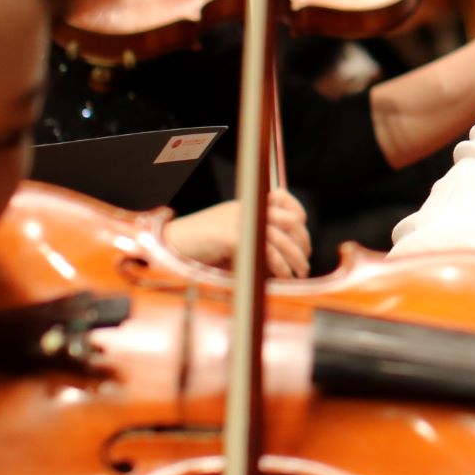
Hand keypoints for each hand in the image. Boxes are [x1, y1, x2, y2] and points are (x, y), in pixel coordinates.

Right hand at [163, 190, 312, 278]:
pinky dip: (278, 266)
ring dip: (295, 258)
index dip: (296, 210)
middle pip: (288, 221)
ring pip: (281, 239)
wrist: (169, 245)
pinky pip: (265, 252)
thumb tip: (277, 256)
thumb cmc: (196, 245)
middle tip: (305, 257)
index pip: (281, 197)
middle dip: (301, 240)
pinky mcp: (233, 237)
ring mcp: (239, 222)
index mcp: (245, 205)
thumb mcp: (226, 234)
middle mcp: (246, 209)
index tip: (302, 226)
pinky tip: (283, 276)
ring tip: (301, 272)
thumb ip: (249, 237)